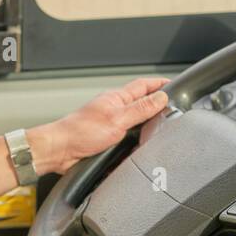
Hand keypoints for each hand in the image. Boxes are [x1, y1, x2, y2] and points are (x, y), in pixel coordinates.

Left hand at [47, 77, 169, 174]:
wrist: (60, 151)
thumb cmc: (80, 132)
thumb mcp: (117, 119)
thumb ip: (140, 109)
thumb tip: (161, 98)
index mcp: (117, 99)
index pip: (143, 85)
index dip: (160, 84)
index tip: (175, 84)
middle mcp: (114, 110)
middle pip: (141, 103)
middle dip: (157, 105)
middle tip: (173, 108)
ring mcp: (110, 124)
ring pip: (135, 122)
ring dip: (146, 126)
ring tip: (160, 128)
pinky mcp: (106, 140)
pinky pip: (126, 138)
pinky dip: (135, 142)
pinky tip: (141, 146)